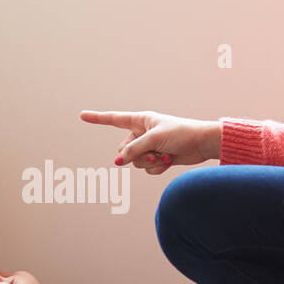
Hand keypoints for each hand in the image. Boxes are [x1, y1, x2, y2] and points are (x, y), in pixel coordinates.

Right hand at [79, 110, 221, 174]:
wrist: (201, 144)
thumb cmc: (181, 133)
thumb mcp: (154, 139)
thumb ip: (134, 150)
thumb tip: (117, 162)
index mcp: (141, 120)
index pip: (114, 119)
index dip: (98, 118)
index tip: (82, 115)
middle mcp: (142, 133)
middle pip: (123, 150)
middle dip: (136, 155)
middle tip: (153, 153)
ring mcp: (149, 147)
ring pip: (135, 161)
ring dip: (149, 162)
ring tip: (165, 156)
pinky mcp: (158, 158)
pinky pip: (147, 168)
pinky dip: (157, 168)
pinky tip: (170, 161)